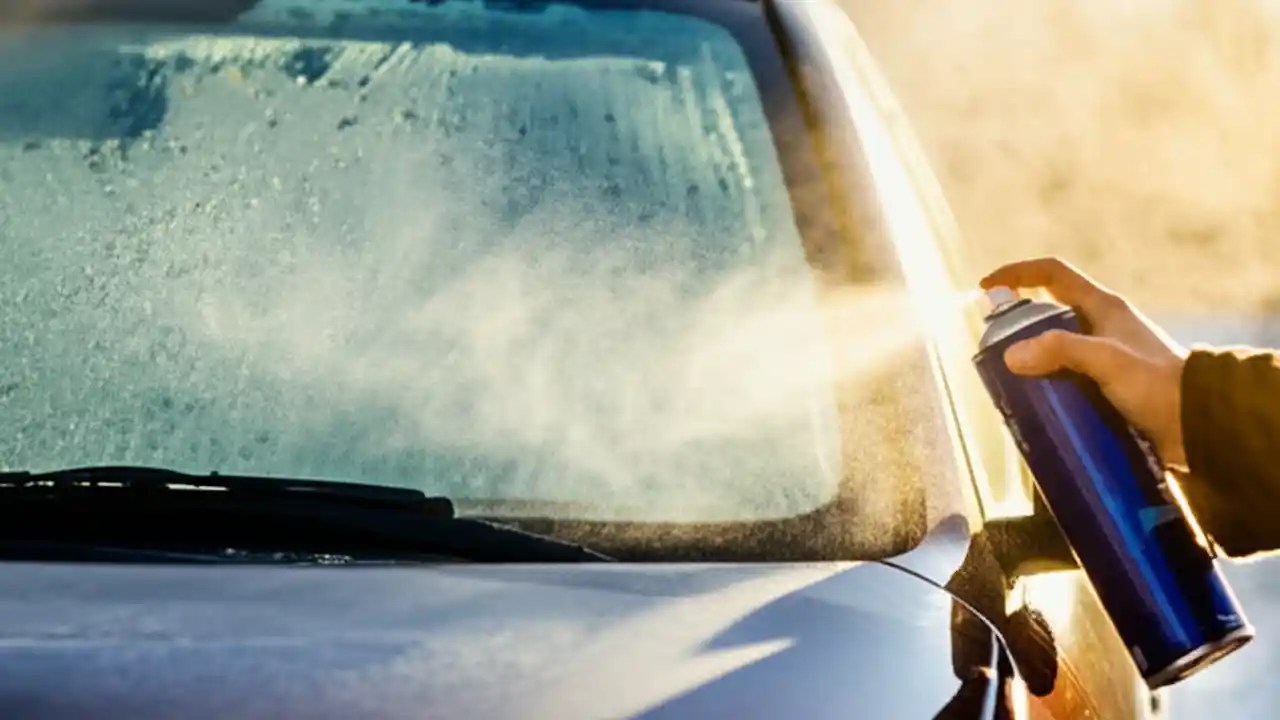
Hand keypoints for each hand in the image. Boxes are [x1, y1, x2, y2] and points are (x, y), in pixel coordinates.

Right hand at [980, 258, 1188, 466]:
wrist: (1197, 423)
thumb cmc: (1158, 384)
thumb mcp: (1108, 360)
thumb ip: (1061, 351)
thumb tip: (1011, 355)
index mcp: (1102, 307)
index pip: (1052, 274)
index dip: (1017, 273)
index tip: (986, 288)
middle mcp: (1099, 327)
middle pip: (1046, 314)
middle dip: (1016, 328)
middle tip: (993, 349)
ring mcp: (1101, 357)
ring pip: (1052, 350)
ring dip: (1029, 364)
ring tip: (1007, 383)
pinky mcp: (1103, 386)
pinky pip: (1062, 378)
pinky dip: (1044, 387)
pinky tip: (1033, 404)